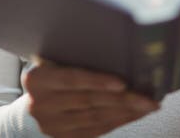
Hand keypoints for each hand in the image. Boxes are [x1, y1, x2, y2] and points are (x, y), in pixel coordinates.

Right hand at [23, 61, 158, 137]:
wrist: (31, 103)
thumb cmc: (50, 73)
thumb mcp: (52, 59)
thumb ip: (74, 56)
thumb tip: (116, 50)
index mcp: (37, 79)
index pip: (72, 79)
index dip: (97, 81)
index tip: (123, 83)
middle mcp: (41, 104)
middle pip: (88, 101)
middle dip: (123, 100)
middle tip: (148, 97)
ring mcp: (52, 124)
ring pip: (95, 119)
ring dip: (126, 113)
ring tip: (147, 105)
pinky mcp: (64, 137)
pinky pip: (96, 130)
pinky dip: (118, 121)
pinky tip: (134, 115)